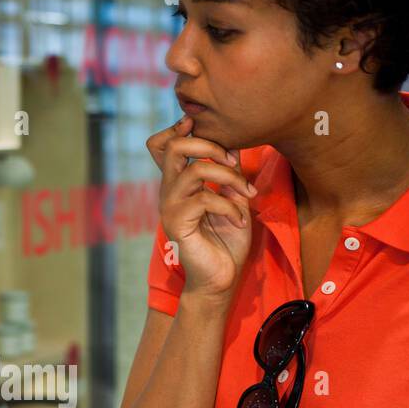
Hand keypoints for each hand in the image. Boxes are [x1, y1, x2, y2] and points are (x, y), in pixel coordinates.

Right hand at [145, 115, 255, 300]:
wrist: (221, 278)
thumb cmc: (227, 241)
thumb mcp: (233, 199)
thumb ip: (229, 174)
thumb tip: (233, 146)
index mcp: (178, 183)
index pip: (161, 145)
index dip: (178, 129)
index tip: (206, 132)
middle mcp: (169, 192)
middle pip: (173, 146)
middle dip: (209, 144)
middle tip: (233, 162)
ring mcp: (170, 207)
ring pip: (196, 169)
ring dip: (229, 177)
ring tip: (247, 192)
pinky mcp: (177, 224)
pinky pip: (205, 199)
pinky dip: (231, 207)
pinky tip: (240, 221)